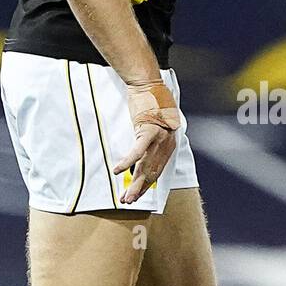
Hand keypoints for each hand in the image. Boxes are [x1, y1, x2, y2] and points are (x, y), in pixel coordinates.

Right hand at [113, 81, 180, 204]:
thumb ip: (154, 142)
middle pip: (152, 173)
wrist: (149, 84)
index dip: (147, 185)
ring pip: (145, 167)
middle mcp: (166, 143)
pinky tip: (117, 171)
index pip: (157, 171)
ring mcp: (158, 138)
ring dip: (134, 183)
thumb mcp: (157, 126)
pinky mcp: (147, 130)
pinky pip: (137, 151)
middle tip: (128, 201)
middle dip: (139, 189)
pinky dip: (126, 162)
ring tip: (125, 195)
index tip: (137, 195)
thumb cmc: (151, 104)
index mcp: (169, 145)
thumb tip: (143, 157)